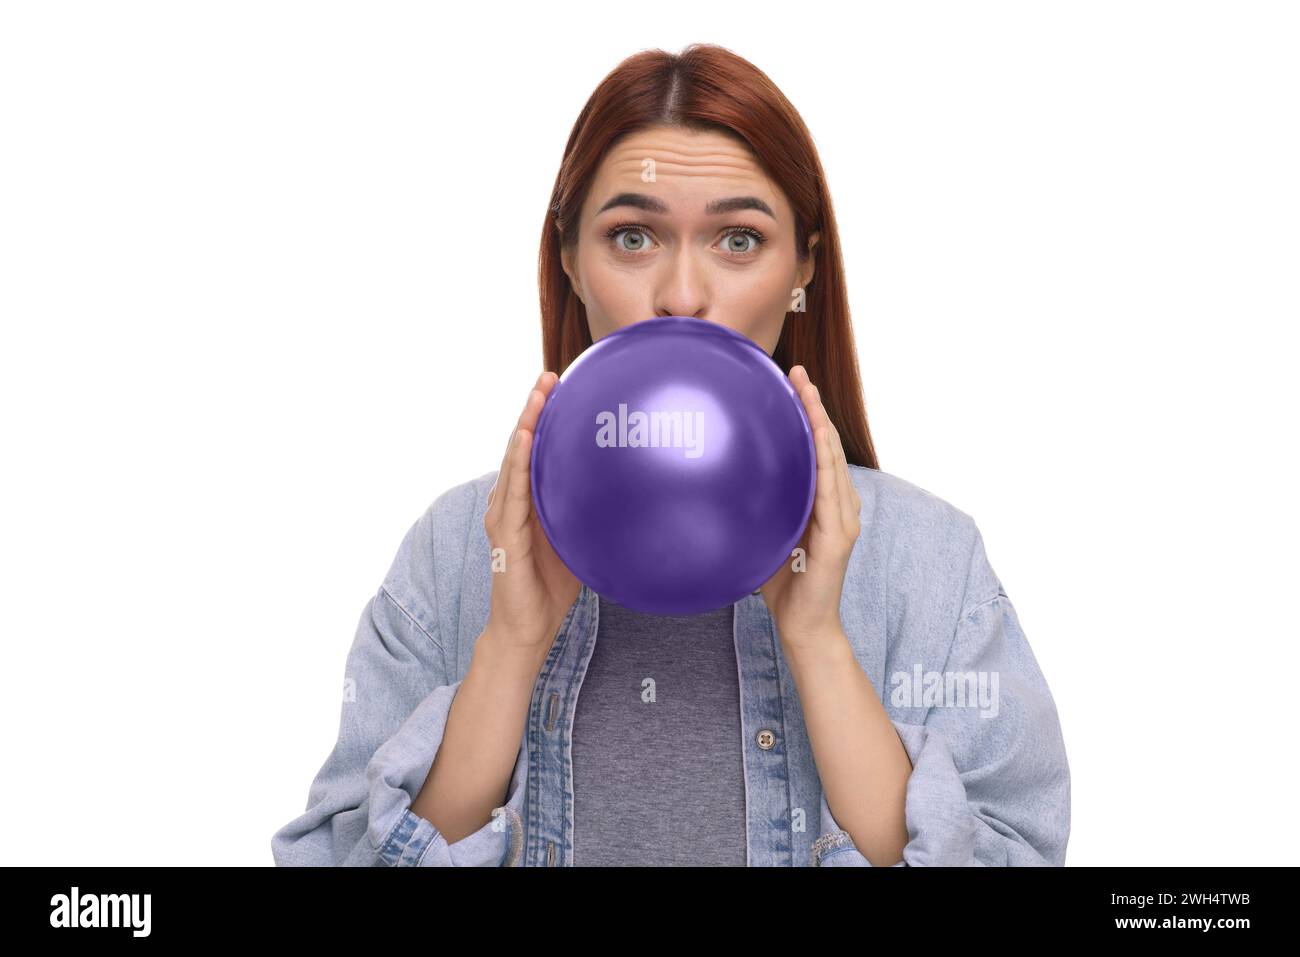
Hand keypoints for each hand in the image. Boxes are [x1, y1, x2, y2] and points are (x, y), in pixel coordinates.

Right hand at [482, 371, 580, 657]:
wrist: (529, 626)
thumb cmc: (553, 583)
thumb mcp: (580, 536)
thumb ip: (593, 510)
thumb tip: (636, 491)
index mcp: (527, 499)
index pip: (535, 449)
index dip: (544, 415)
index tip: (561, 384)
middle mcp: (509, 499)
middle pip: (521, 444)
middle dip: (534, 407)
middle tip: (549, 375)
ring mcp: (502, 514)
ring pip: (513, 459)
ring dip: (525, 425)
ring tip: (537, 395)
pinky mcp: (503, 533)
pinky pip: (510, 492)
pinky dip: (517, 463)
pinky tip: (525, 440)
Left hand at [758, 365, 861, 652]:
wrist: (803, 625)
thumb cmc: (780, 581)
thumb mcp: (763, 532)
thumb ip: (752, 506)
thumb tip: (712, 482)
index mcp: (825, 500)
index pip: (817, 446)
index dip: (809, 412)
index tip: (792, 380)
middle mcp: (841, 503)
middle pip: (828, 443)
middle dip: (815, 405)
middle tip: (797, 371)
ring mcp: (844, 518)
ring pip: (832, 459)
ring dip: (820, 424)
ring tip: (806, 392)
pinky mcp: (840, 536)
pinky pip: (831, 492)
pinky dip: (824, 462)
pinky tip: (816, 439)